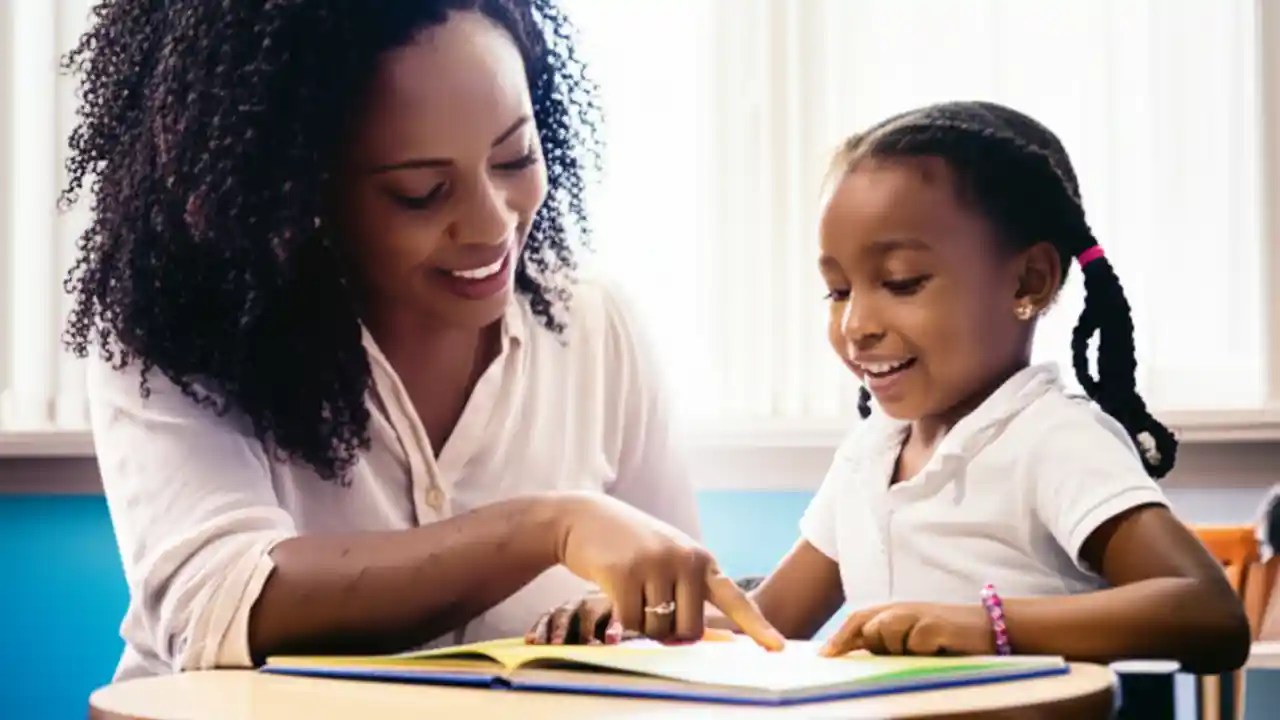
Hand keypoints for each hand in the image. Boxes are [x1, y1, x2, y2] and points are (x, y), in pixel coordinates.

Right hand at [526, 592, 622, 644]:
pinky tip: (528, 640)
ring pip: (551, 616)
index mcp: (594, 602)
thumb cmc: (611, 615)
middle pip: (565, 613)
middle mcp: (575, 603)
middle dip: (561, 630)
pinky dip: (535, 630)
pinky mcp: (552, 614)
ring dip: (544, 630)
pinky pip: (542, 620)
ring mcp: (562, 607)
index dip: (587, 630)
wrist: (602, 601)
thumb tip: (611, 639)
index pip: (588, 614)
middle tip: (557, 645)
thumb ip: (615, 628)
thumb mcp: (618, 619)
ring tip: (537, 644)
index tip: (588, 647)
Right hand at [554, 493, 784, 650]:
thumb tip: (695, 638)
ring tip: (630, 592)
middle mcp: (684, 560)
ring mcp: (656, 565)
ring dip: (641, 625)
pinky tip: (613, 593)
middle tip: (649, 607)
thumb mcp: (667, 559)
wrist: (584, 518)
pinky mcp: (625, 574)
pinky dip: (621, 621)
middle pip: (690, 630)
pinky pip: (630, 623)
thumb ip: (687, 591)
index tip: (778, 648)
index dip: (756, 626)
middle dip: (669, 632)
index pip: (734, 597)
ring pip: (659, 630)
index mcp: (700, 559)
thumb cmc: (630, 546)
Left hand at [819, 603, 994, 657]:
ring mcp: (918, 615)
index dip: (840, 637)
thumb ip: (887, 641)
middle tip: (895, 653)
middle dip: (873, 646)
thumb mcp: (914, 638)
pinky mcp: (933, 625)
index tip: (824, 656)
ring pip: (886, 634)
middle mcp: (903, 609)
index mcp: (895, 611)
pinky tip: (939, 648)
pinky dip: (923, 652)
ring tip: (924, 651)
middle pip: (868, 628)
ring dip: (900, 649)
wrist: (991, 628)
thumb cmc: (949, 637)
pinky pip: (914, 644)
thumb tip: (856, 652)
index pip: (859, 619)